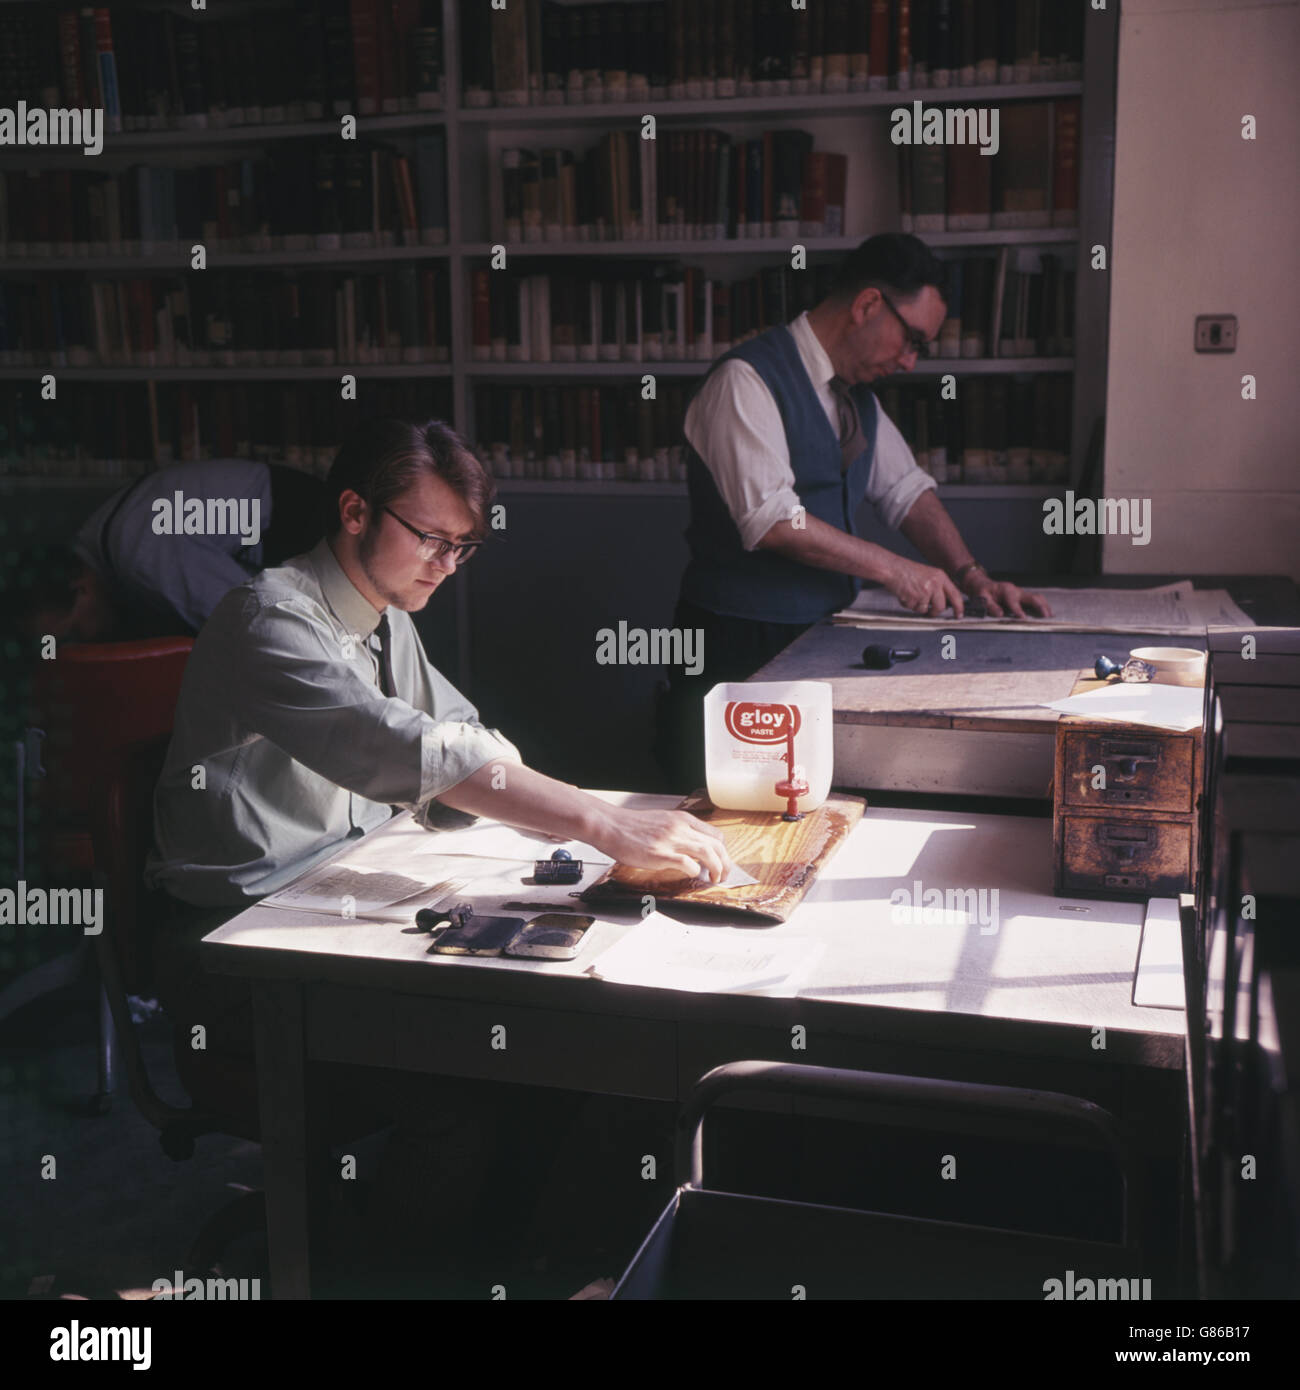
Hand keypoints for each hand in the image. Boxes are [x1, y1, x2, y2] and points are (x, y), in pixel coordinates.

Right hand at [594, 808, 732, 883]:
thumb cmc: (631, 826)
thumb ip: (678, 831)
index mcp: (682, 819)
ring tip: (715, 879)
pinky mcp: (661, 854)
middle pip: (717, 845)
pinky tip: (693, 875)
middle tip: (723, 875)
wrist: (610, 825)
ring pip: (709, 853)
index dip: (723, 851)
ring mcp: (671, 840)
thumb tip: (691, 847)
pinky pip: (688, 863)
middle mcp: (681, 828)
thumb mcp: (662, 821)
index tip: (721, 862)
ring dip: (717, 869)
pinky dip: (696, 872)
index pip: (715, 834)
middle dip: (726, 863)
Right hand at [884, 556, 965, 617]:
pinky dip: (907, 604)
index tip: (959, 615)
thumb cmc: (907, 571)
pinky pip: (913, 608)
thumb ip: (938, 587)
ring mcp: (925, 591)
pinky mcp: (914, 597)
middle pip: (940, 607)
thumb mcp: (928, 574)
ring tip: (910, 594)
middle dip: (934, 612)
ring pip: (924, 609)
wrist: (892, 568)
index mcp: (940, 576)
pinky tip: (904, 594)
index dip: (959, 607)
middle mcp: (935, 583)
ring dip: (916, 606)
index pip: (955, 594)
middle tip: (929, 612)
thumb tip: (944, 603)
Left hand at [965, 575, 1052, 618]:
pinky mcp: (1022, 596)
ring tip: (1050, 616)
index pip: (1013, 601)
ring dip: (1044, 606)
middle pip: (1032, 597)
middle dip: (1040, 607)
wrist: (983, 584)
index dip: (1018, 610)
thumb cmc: (982, 592)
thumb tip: (1000, 614)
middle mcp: (1015, 590)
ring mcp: (1020, 592)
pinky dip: (1042, 605)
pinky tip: (1047, 612)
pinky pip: (1035, 599)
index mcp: (1005, 591)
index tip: (1024, 619)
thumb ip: (990, 606)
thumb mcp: (981, 598)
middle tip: (1046, 617)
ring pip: (1036, 597)